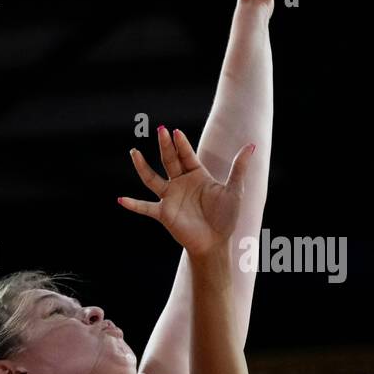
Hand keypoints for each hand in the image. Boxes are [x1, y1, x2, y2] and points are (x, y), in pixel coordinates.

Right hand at [119, 126, 255, 257]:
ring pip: (152, 178)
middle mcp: (181, 183)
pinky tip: (121, 200)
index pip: (187, 155)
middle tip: (160, 130)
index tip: (176, 132)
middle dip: (165, 146)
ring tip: (134, 152)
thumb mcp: (235, 190)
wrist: (216, 243)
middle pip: (169, 160)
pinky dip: (133, 205)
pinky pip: (145, 207)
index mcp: (197, 175)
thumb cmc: (226, 217)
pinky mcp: (164, 213)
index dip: (181, 144)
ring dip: (142, 166)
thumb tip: (252, 145)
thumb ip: (239, 168)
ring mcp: (170, 197)